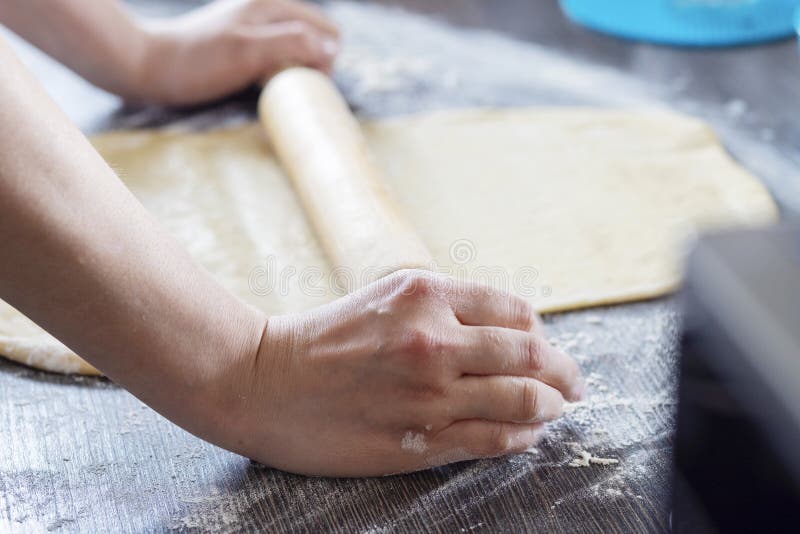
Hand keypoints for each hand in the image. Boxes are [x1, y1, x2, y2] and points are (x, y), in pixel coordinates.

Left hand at [133, 0, 339, 105]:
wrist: (145, 66)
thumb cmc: (197, 62)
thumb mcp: (249, 52)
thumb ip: (293, 44)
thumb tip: (332, 49)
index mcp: (271, 6)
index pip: (326, 32)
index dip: (327, 61)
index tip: (309, 85)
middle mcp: (264, 12)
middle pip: (312, 40)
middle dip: (312, 66)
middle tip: (290, 89)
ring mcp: (250, 29)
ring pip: (293, 51)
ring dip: (294, 73)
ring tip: (276, 90)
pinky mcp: (238, 46)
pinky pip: (273, 59)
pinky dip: (276, 75)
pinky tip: (261, 87)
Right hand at [213, 270, 584, 476]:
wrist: (261, 380)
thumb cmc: (322, 338)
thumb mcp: (384, 298)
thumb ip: (444, 307)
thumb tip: (507, 330)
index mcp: (426, 295)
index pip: (516, 312)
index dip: (541, 333)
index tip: (544, 348)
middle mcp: (434, 340)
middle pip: (531, 354)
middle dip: (564, 371)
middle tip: (575, 384)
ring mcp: (429, 393)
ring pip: (523, 399)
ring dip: (551, 405)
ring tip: (557, 409)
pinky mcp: (418, 440)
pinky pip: (493, 439)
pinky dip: (523, 436)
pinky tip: (528, 434)